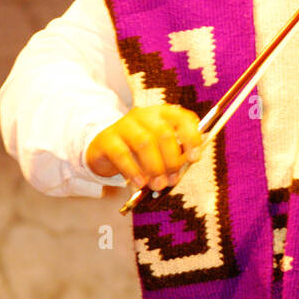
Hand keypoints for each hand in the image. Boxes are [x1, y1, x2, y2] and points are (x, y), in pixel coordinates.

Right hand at [85, 104, 202, 191]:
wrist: (104, 150)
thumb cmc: (138, 151)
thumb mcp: (159, 150)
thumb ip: (174, 156)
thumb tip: (183, 168)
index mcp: (162, 114)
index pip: (182, 119)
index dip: (191, 138)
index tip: (193, 158)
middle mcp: (144, 115)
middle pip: (163, 133)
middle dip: (171, 160)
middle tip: (172, 180)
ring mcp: (124, 125)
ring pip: (144, 143)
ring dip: (154, 168)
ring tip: (158, 184)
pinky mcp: (107, 139)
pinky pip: (122, 154)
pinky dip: (133, 171)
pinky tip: (140, 183)